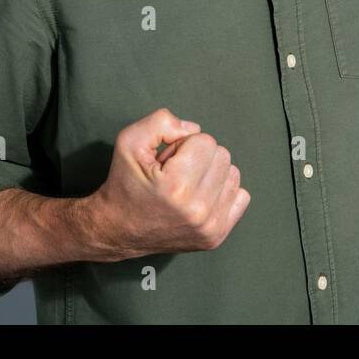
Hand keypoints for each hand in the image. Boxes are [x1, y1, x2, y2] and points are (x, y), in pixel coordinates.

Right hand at [89, 107, 250, 258]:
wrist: (117, 229)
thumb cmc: (124, 183)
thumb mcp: (130, 141)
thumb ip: (161, 122)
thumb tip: (194, 130)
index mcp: (176, 187)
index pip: (205, 141)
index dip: (183, 145)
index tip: (166, 161)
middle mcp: (197, 210)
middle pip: (222, 156)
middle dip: (199, 157)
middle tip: (174, 173)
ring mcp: (209, 227)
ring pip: (233, 174)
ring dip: (211, 173)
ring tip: (185, 186)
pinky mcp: (216, 237)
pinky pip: (241, 196)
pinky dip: (222, 192)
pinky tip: (199, 198)